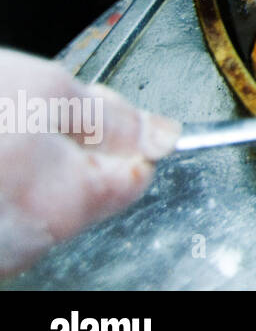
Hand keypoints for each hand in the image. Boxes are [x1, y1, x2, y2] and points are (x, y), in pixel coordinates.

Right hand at [0, 47, 178, 278]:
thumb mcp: (47, 90)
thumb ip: (113, 118)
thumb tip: (165, 136)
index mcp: (64, 201)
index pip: (136, 175)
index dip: (125, 134)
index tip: (104, 110)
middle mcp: (31, 241)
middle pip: (83, 190)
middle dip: (69, 147)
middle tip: (27, 111)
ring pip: (35, 200)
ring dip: (24, 163)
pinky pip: (0, 212)